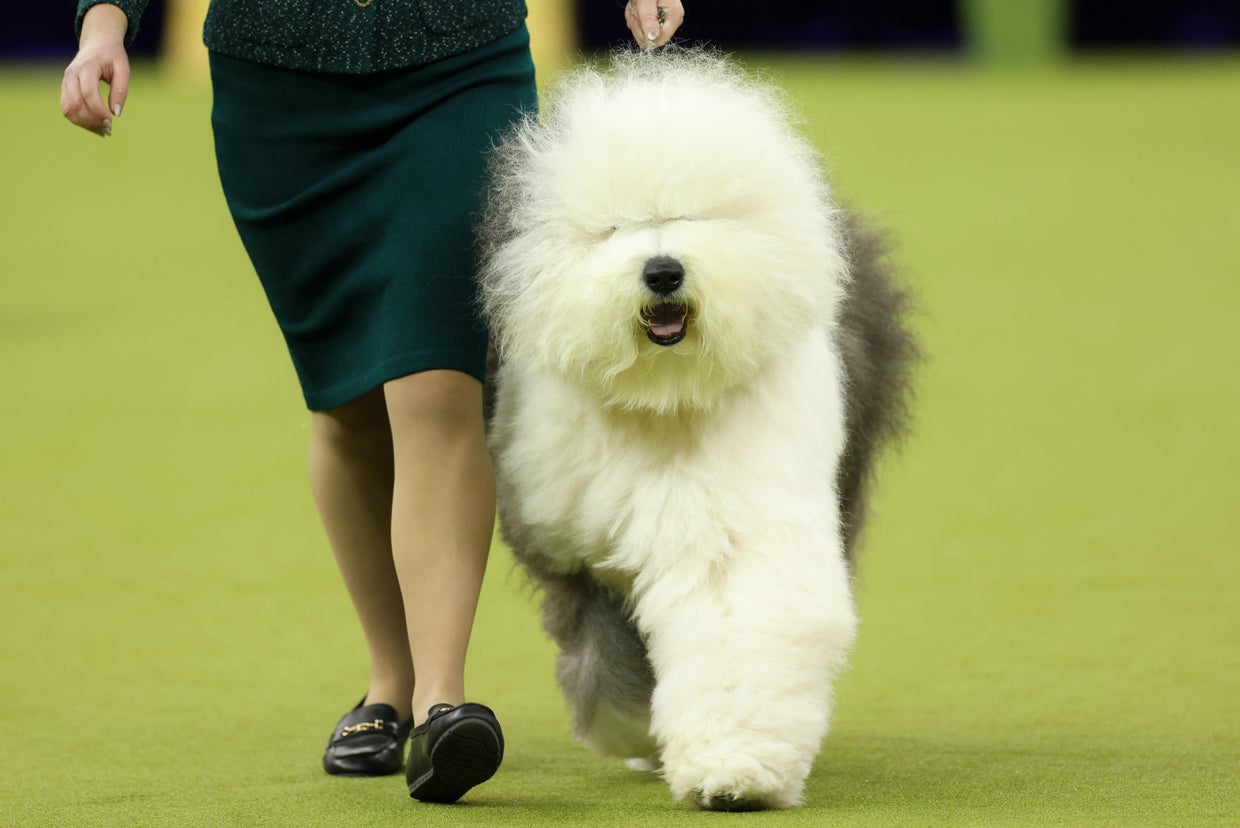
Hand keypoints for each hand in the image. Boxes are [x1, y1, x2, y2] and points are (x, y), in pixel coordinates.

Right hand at [61, 4, 130, 136]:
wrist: (97, 43)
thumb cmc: (112, 56)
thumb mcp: (123, 69)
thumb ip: (121, 90)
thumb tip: (116, 113)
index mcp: (86, 67)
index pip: (88, 92)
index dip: (98, 110)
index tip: (111, 121)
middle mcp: (71, 74)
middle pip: (75, 102)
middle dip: (91, 120)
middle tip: (109, 130)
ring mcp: (65, 81)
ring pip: (68, 108)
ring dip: (84, 123)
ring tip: (102, 131)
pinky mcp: (65, 89)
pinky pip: (67, 108)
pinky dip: (79, 120)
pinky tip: (94, 125)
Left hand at [625, 0, 684, 49]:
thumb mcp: (646, 1)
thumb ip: (649, 18)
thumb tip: (652, 37)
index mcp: (675, 16)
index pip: (659, 39)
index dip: (644, 33)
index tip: (636, 19)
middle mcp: (673, 21)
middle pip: (651, 38)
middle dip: (638, 25)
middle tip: (635, 10)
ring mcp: (666, 21)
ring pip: (645, 33)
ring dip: (635, 20)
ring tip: (635, 6)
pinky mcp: (658, 20)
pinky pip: (644, 27)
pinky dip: (636, 18)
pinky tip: (637, 8)